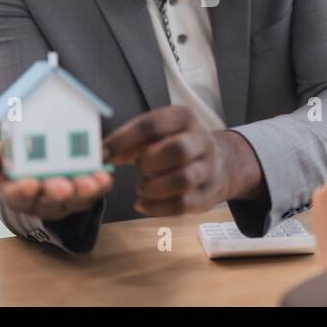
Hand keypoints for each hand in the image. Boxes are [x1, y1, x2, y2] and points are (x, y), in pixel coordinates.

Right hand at [0, 134, 113, 221]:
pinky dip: (100, 185)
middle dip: (57, 192)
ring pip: (74, 198)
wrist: (39, 167)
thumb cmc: (15, 163)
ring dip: (84, 190)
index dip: (24, 190)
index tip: (29, 183)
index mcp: (16, 190)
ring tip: (91, 181)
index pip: (18, 194)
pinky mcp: (83, 193)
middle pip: (49, 199)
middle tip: (64, 186)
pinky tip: (105, 176)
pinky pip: (93, 192)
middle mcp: (41, 199)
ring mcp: (64, 199)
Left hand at [103, 105, 262, 216]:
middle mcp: (200, 140)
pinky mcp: (207, 195)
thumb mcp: (160, 132)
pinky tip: (143, 204)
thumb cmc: (177, 144)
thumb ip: (132, 141)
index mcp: (184, 118)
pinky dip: (156, 208)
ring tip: (142, 188)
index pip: (152, 125)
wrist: (222, 164)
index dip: (124, 140)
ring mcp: (207, 169)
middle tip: (138, 168)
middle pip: (177, 150)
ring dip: (154, 188)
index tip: (104, 153)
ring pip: (182, 180)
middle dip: (149, 162)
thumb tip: (106, 153)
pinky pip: (182, 205)